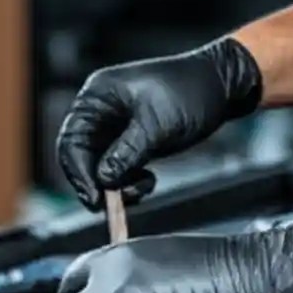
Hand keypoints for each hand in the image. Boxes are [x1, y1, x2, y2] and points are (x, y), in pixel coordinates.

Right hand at [56, 37, 263, 210]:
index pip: (71, 141)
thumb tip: (104, 180)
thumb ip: (127, 153)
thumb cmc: (189, 91)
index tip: (95, 197)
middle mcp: (100, 112)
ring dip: (116, 185)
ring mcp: (116, 127)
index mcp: (97, 97)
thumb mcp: (157, 124)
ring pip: (100, 167)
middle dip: (96, 183)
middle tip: (110, 206)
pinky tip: (147, 180)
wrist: (220, 87)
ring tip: (141, 188)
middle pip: (81, 157)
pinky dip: (129, 181)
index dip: (78, 172)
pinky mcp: (131, 141)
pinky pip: (119, 169)